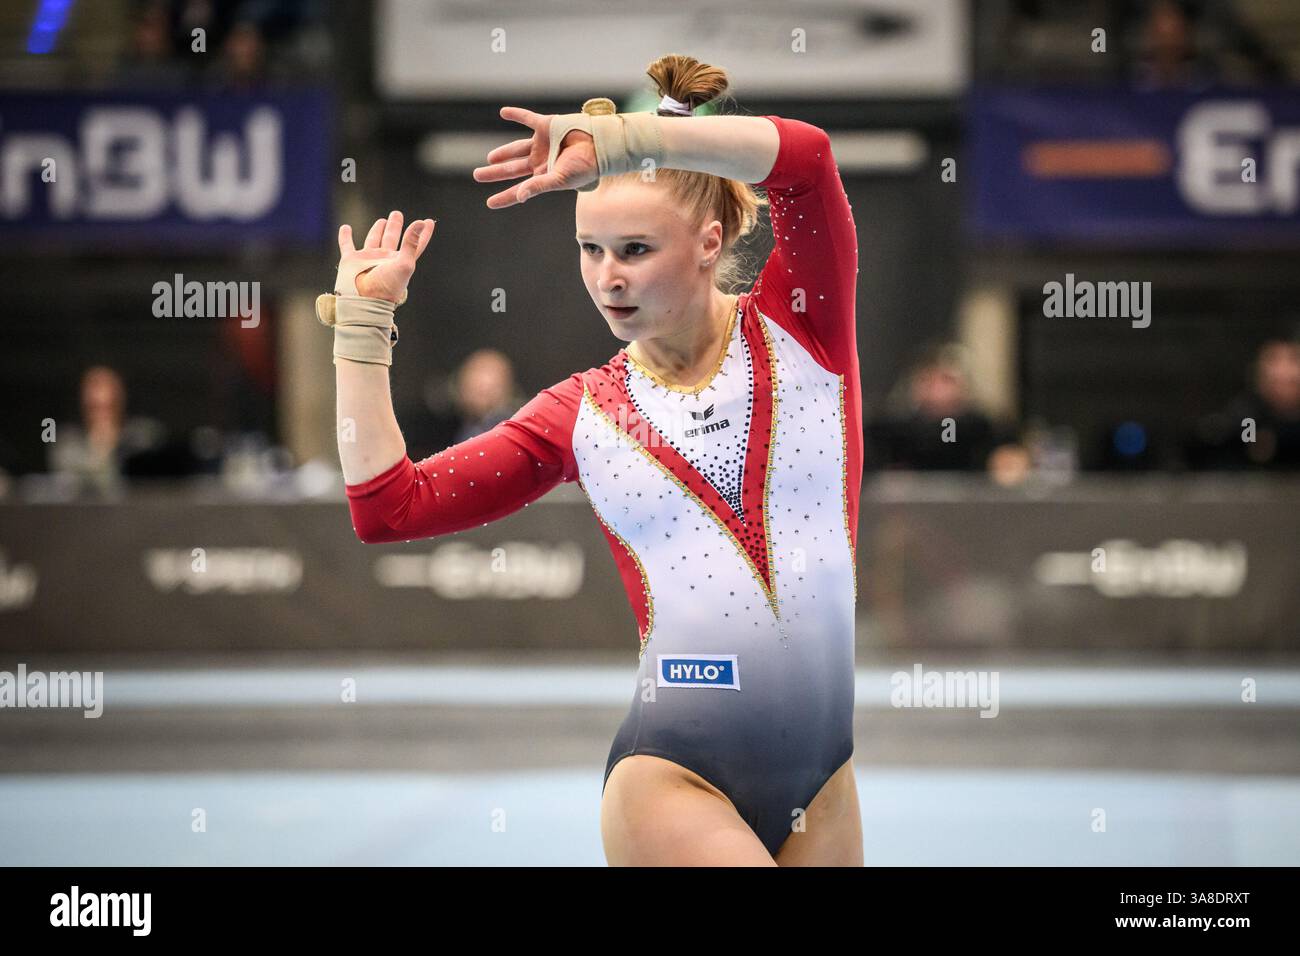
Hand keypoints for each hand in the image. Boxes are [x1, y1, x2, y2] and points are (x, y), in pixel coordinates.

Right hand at [337, 211, 434, 302]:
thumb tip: (421, 222)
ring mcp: (368, 259)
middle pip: (392, 238)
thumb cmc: (387, 286)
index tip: (427, 222)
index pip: (414, 243)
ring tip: (382, 221)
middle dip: (395, 226)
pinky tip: (345, 228)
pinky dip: (345, 237)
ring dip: (377, 230)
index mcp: (400, 261)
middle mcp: (385, 259)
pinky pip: (347, 245)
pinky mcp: (351, 260)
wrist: (364, 299)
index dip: (422, 233)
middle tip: (397, 214)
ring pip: (373, 240)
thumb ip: (412, 243)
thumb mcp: (404, 263)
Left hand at [473, 106, 596, 208]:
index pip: (520, 189)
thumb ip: (539, 187)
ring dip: (503, 152)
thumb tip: (520, 197)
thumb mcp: (560, 180)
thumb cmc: (584, 167)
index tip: (489, 203)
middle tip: (477, 176)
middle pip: (513, 169)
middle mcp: (540, 161)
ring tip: (489, 158)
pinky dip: (516, 114)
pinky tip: (503, 112)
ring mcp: (543, 144)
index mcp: (543, 177)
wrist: (598, 145)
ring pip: (516, 149)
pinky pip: (528, 119)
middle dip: (495, 173)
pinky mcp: (546, 126)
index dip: (505, 197)